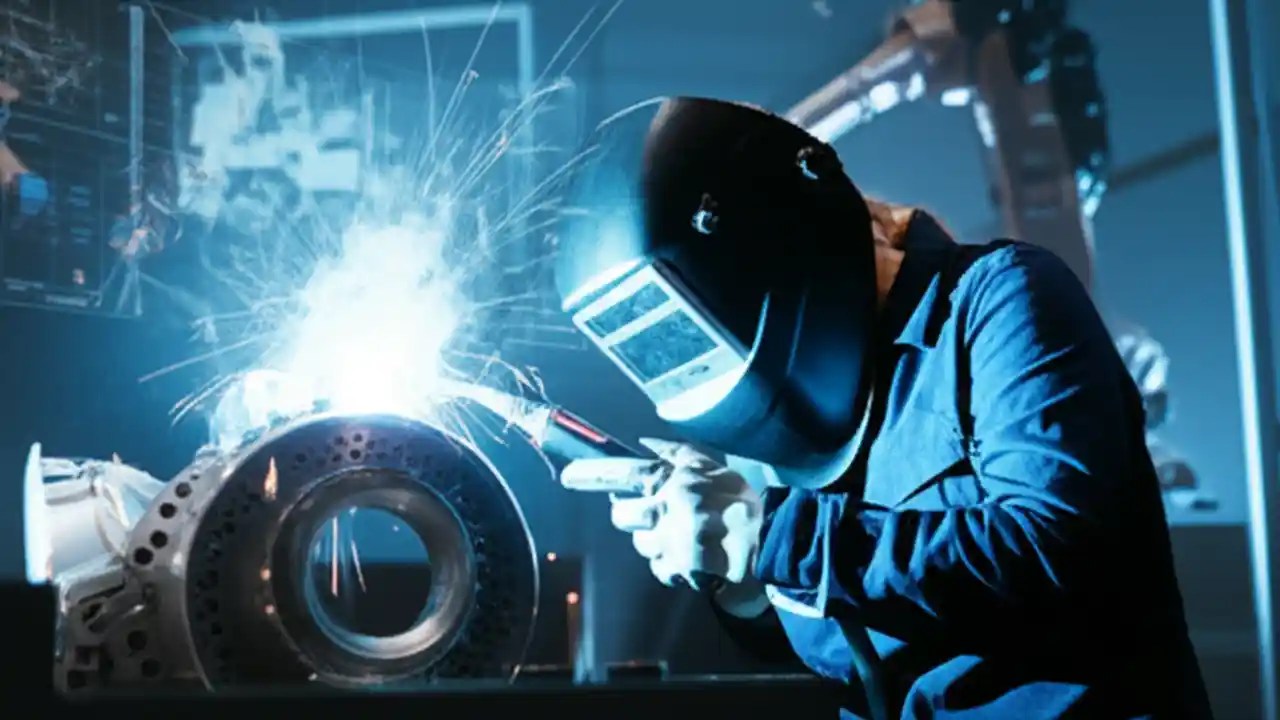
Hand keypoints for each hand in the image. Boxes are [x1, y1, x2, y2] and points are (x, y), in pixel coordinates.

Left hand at [605, 439, 763, 587]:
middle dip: (631, 514)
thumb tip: (645, 441)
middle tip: (651, 512)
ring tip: (680, 535)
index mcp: (672, 481)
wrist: (769, 544)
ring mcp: (668, 543)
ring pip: (640, 544)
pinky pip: (659, 568)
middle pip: (621, 515)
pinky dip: (669, 565)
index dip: (591, 474)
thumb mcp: (712, 467)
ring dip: (653, 541)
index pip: (622, 473)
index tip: (569, 476)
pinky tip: (688, 556)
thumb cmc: (740, 502)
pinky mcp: (676, 570)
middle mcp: (665, 511)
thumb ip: (676, 452)